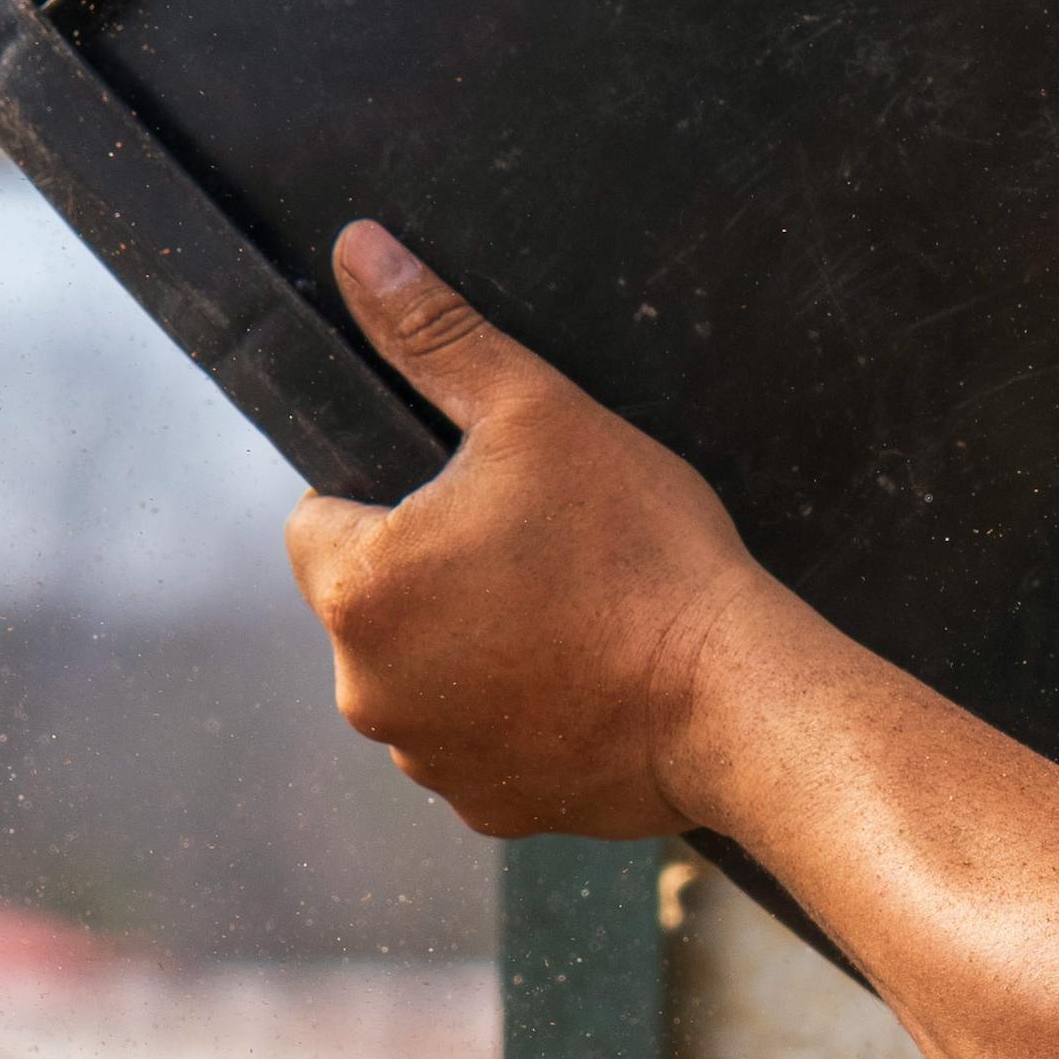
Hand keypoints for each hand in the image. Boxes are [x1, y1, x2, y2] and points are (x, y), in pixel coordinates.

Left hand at [281, 223, 782, 841]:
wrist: (737, 698)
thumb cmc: (640, 551)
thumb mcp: (538, 414)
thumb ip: (435, 336)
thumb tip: (358, 252)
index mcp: (358, 588)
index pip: (321, 517)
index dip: (393, 494)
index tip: (475, 497)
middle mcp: (367, 689)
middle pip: (371, 600)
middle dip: (432, 571)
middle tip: (538, 549)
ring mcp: (427, 759)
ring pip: (422, 672)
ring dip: (468, 644)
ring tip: (567, 615)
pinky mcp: (487, 807)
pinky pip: (475, 740)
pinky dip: (514, 712)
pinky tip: (583, 680)